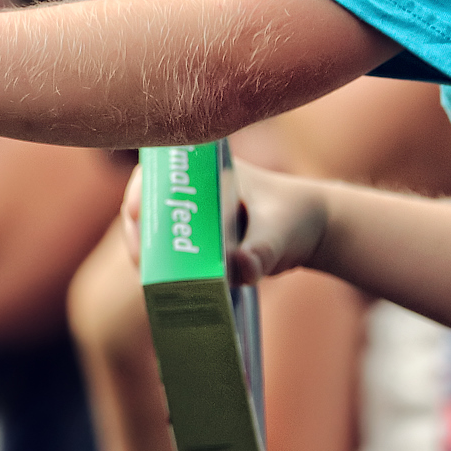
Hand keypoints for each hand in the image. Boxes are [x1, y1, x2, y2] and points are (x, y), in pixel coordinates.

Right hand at [120, 158, 329, 284]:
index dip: (141, 188)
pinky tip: (161, 282)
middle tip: (140, 257)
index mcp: (208, 168)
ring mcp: (193, 211)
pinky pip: (168, 244)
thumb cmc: (295, 219)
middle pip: (148, 200)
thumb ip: (261, 252)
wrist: (314, 230)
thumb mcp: (280, 235)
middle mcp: (193, 186)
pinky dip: (160, 261)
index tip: (136, 213)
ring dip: (145, 247)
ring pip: (154, 224)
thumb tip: (241, 269)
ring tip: (147, 274)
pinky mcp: (197, 235)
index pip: (160, 168)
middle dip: (138, 227)